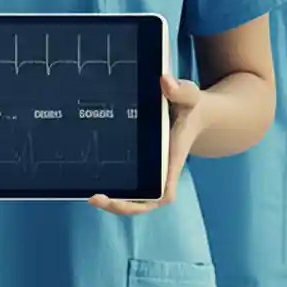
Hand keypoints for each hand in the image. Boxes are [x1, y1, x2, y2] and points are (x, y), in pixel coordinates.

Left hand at [90, 74, 202, 215]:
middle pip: (144, 202)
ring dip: (114, 200)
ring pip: (134, 196)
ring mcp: (153, 171)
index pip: (165, 192)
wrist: (196, 112)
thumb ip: (181, 90)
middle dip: (121, 205)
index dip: (147, 200)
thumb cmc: (192, 107)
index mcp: (173, 160)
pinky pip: (130, 184)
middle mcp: (163, 171)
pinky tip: (94, 180)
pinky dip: (115, 186)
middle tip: (94, 198)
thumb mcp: (191, 95)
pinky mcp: (144, 165)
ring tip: (89, 196)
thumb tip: (164, 81)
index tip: (128, 198)